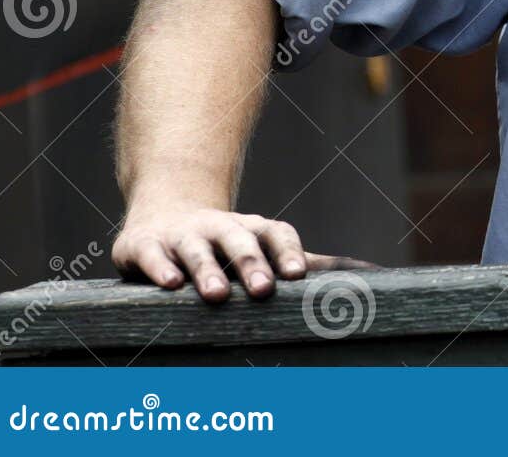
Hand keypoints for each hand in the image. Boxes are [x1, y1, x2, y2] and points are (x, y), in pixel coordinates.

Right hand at [112, 206, 308, 302]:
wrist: (162, 213)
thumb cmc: (222, 241)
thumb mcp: (260, 245)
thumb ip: (303, 260)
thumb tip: (365, 272)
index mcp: (250, 229)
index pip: (275, 233)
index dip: (287, 251)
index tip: (297, 275)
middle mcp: (217, 228)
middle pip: (238, 240)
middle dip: (251, 263)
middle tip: (263, 289)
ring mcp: (180, 235)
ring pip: (196, 249)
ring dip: (208, 270)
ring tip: (218, 294)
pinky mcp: (142, 245)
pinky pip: (151, 255)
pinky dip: (160, 268)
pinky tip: (170, 283)